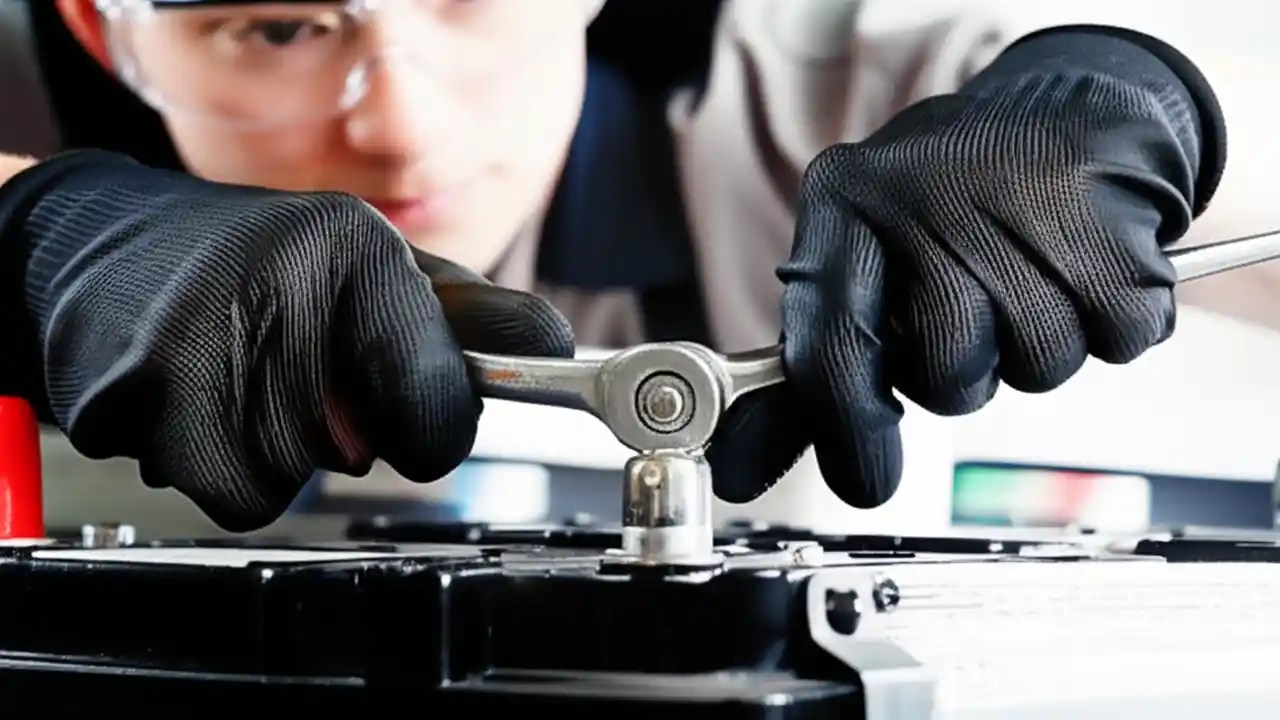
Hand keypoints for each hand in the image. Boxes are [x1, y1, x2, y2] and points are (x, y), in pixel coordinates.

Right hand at [0, 151, 574, 530]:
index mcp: (354, 248)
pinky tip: (200, 398)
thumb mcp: (374, 263)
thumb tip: (552, 345)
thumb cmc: (257, 259)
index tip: (420, 407)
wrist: (102, 247)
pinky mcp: (138, 404)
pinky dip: (223, 464)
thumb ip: (465, 316)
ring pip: (298, 480)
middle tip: (305, 367)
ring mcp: (201, 348)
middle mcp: (280, 288)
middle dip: (352, 429)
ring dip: (281, 447)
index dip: (436, 423)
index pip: (444, 406)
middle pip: (373, 453)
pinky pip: (234, 495)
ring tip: (242, 371)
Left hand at [707, 27, 1225, 508]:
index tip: (865, 482)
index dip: (849, 434)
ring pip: (1033, 365)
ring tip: (1027, 276)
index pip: (830, 348)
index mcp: (845, 204)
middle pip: (944, 375)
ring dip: (1033, 348)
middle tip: (971, 312)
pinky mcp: (1112, 221)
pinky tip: (1079, 268)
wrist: (1066, 115)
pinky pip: (1112, 339)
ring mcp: (1021, 203)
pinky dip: (1105, 326)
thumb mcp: (860, 256)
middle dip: (962, 374)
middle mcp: (924, 193)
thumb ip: (817, 361)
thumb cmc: (949, 202)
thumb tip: (755, 466)